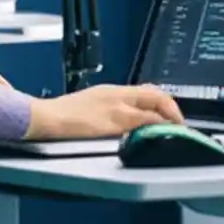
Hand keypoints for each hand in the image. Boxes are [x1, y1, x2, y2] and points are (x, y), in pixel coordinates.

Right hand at [23, 84, 183, 140]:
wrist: (45, 117)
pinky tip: (162, 134)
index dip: (161, 101)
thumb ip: (103, 111)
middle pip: (154, 93)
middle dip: (171, 106)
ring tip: (176, 129)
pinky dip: (159, 126)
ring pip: (155, 103)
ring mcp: (117, 105)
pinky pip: (146, 120)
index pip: (144, 90)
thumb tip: (115, 122)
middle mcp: (116, 94)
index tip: (168, 113)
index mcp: (109, 91)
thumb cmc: (58, 117)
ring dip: (170, 116)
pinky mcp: (115, 119)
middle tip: (178, 122)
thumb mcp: (85, 108)